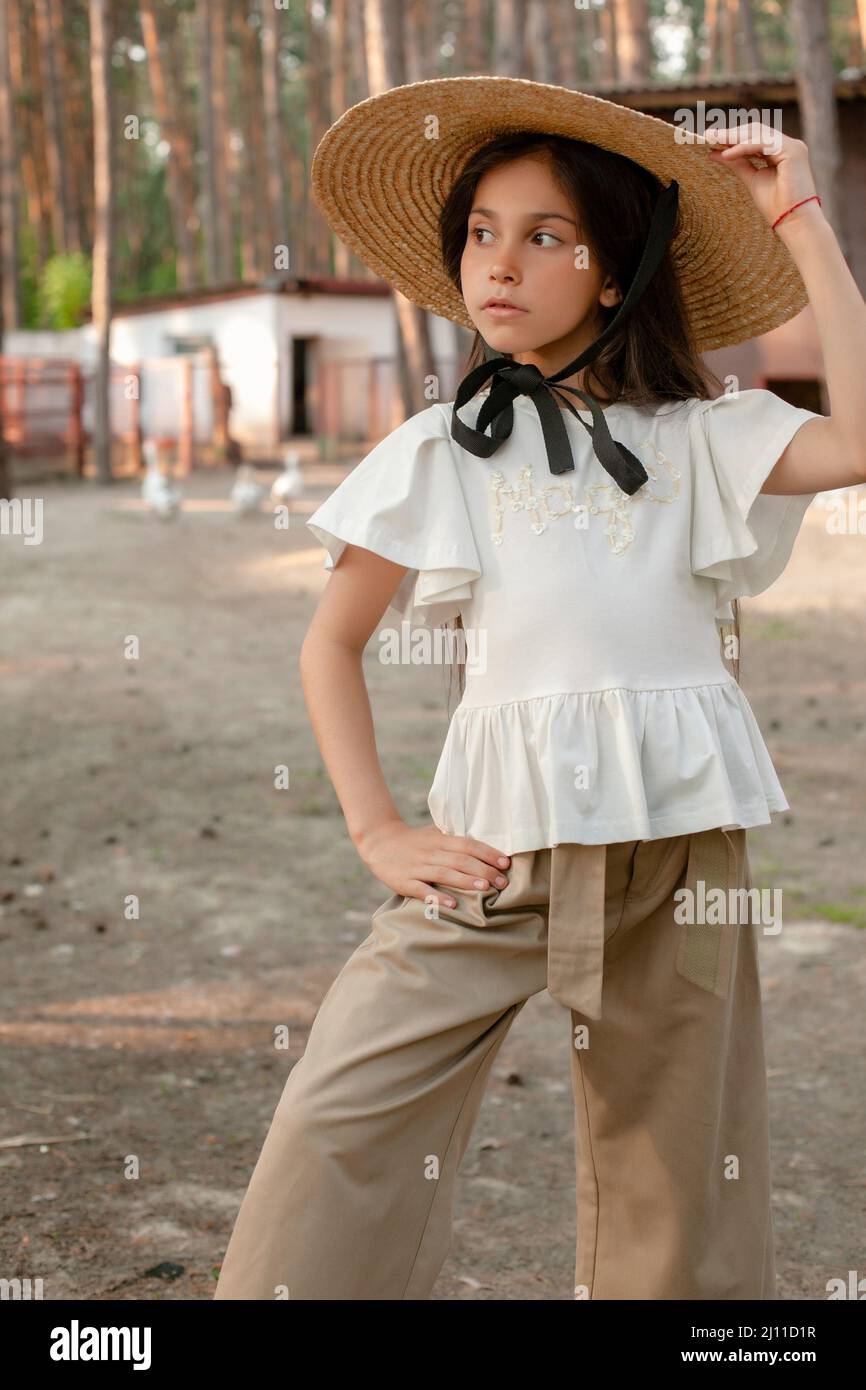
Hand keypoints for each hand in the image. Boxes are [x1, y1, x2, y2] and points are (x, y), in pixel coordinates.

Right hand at [355, 819, 510, 909]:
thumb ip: (456, 840)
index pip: (468, 844)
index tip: (505, 863)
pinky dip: (437, 897)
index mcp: (440, 839)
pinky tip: (452, 904)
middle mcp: (430, 852)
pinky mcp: (404, 882)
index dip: (488, 853)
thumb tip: (486, 847)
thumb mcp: (434, 834)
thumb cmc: (414, 841)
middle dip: (484, 870)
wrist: (379, 842)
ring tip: (485, 888)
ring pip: (445, 873)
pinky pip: (422, 890)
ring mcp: (417, 867)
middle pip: (461, 860)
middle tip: (503, 882)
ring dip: (466, 881)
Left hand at [705, 123, 820, 231]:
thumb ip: (736, 163)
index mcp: (780, 151)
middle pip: (755, 131)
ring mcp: (792, 146)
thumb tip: (714, 153)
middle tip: (708, 135)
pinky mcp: (793, 150)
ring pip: (758, 134)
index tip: (711, 139)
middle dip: (731, 133)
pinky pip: (762, 144)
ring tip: (713, 141)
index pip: (754, 136)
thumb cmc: (776, 205)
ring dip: (734, 137)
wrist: (794, 221)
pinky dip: (743, 148)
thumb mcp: (751, 179)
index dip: (732, 137)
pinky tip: (726, 154)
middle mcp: (788, 145)